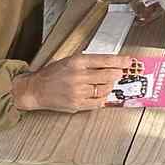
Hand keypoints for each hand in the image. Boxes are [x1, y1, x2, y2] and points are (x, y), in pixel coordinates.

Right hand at [11, 55, 141, 112]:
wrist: (36, 89)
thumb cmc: (53, 73)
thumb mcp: (70, 60)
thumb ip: (88, 62)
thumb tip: (110, 63)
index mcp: (77, 62)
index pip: (104, 60)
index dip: (119, 61)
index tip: (128, 61)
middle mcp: (78, 76)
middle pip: (108, 75)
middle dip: (118, 74)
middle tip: (121, 73)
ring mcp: (78, 92)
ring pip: (104, 89)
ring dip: (110, 86)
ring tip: (108, 83)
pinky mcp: (77, 104)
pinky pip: (98, 102)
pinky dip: (103, 98)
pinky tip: (101, 94)